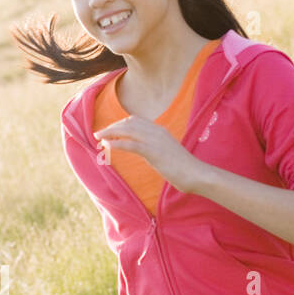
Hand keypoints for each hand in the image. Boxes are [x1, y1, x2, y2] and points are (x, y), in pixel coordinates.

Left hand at [93, 116, 209, 194]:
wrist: (195, 173)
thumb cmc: (182, 167)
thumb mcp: (166, 153)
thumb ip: (154, 149)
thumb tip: (143, 151)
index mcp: (159, 130)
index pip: (135, 121)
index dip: (119, 124)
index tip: (109, 130)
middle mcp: (156, 131)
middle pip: (128, 122)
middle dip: (112, 127)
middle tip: (98, 134)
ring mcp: (155, 140)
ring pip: (127, 130)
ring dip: (110, 132)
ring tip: (98, 137)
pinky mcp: (153, 151)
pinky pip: (131, 144)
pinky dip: (117, 143)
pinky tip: (107, 144)